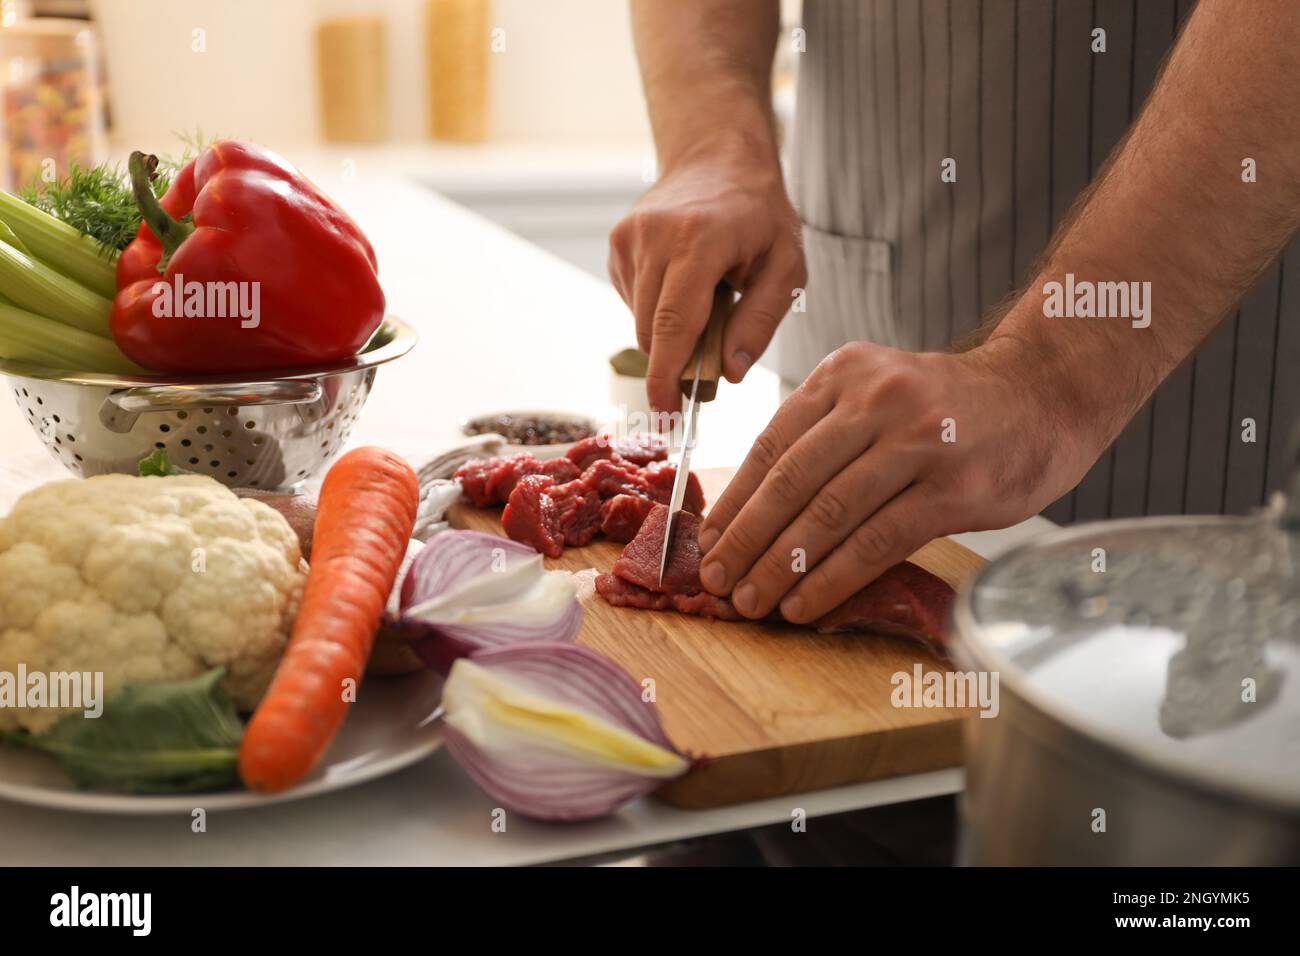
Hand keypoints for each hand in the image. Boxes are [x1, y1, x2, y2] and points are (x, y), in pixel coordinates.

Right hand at [607, 152, 805, 412]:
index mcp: (701, 239)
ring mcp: (630, 239)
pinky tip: (684, 285)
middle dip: (677, 361)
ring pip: (640, 321)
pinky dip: (658, 309)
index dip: (666, 376)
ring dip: (669, 333)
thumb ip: (760, 322)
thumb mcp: (786, 267)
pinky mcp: (618, 244)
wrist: (717, 158)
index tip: (665, 412)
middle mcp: (656, 236)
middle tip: (712, 359)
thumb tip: (729, 374)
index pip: (673, 323)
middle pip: (653, 331)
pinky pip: (633, 302)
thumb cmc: (760, 216)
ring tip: (706, 306)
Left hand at [696, 339, 1106, 622]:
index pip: (772, 444)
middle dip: (745, 540)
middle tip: (716, 581)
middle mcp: (877, 400)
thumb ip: (823, 435)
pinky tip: (804, 605)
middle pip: (791, 481)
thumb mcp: (877, 392)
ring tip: (752, 602)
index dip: (734, 500)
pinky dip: (832, 580)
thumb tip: (754, 513)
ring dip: (780, 567)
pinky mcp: (953, 490)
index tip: (708, 542)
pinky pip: (875, 543)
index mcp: (845, 374)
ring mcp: (918, 443)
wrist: (1042, 396)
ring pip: (828, 515)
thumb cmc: (947, 410)